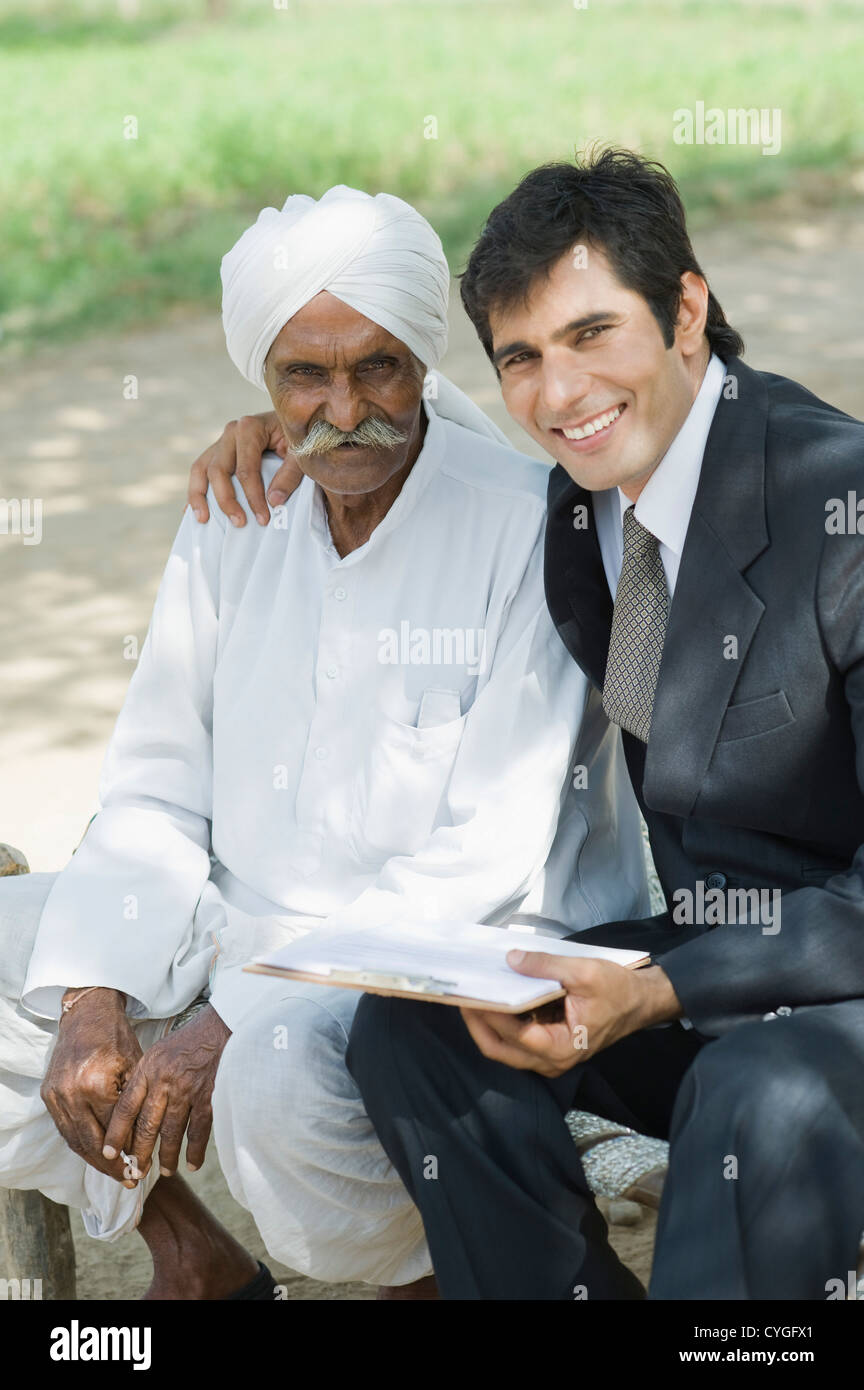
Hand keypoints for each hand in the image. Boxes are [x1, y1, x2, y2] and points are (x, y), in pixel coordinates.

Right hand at [41, 988, 143, 1186]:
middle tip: (129, 1181)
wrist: (86, 1015)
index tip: (142, 1169)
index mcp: (96, 1084)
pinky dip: (81, 1145)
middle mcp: (71, 1092)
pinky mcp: (48, 1095)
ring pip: (75, 1140)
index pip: (114, 1131)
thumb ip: (136, 1105)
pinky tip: (96, 1156)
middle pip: (92, 1142)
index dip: (129, 1152)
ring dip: (94, 1162)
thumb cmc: (117, 1038)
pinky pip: (65, 1129)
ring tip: (114, 1175)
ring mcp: (56, 1095)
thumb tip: (141, 1144)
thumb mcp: (136, 1067)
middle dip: (111, 1167)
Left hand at [102, 1004, 230, 1178]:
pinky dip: (196, 1150)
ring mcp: (188, 1089)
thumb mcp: (158, 1053)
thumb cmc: (188, 1042)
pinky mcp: (210, 1096)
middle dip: (139, 1154)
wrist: (223, 1026)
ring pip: (172, 1132)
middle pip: (147, 1125)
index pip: (125, 1107)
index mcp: (148, 1069)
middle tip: (135, 1174)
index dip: (116, 1134)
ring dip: (168, 1156)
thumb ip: (144, 1080)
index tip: (109, 1154)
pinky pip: (199, 1130)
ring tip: (164, 1171)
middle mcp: (164, 1081)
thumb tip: (130, 1112)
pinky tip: (192, 1164)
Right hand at [188, 411, 302, 526]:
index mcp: (250, 428)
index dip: (253, 497)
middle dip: (227, 500)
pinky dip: (196, 490)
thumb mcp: (301, 454)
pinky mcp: (219, 450)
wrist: (294, 422)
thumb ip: (290, 475)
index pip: (246, 470)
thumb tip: (273, 502)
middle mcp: (231, 431)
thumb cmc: (299, 439)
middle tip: (239, 523)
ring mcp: (222, 440)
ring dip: (199, 496)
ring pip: (201, 469)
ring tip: (203, 520)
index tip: (263, 519)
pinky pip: (200, 470)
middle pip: (219, 470)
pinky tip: (194, 510)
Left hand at [459, 954, 681, 1077]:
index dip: (487, 1011)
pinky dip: (499, 1020)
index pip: (511, 1033)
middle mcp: (551, 1061)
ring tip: (469, 992)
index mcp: (560, 1047)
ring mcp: (547, 1058)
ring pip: (502, 1046)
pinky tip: (491, 996)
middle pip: (497, 1048)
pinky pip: (514, 1039)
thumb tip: (511, 960)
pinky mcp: (546, 1047)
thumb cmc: (617, 990)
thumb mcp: (584, 972)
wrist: (640, 1003)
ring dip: (484, 1021)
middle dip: (475, 1021)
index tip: (469, 989)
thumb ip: (545, 966)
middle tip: (457, 993)